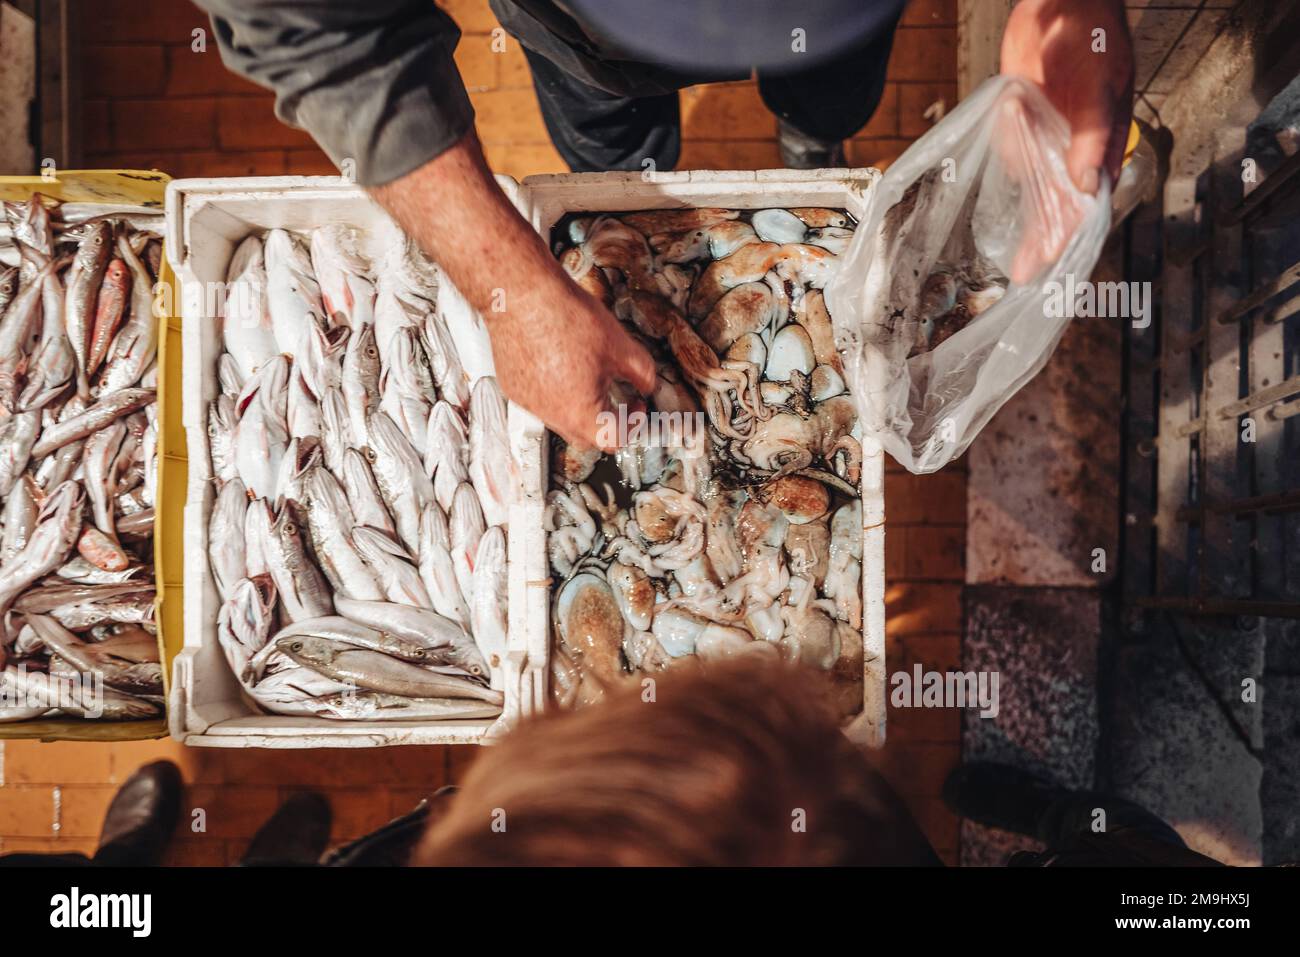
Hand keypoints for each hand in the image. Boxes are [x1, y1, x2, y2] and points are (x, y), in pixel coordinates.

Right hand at [492, 273, 654, 451]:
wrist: (522, 294)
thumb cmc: (566, 318)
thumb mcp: (620, 345)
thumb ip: (642, 373)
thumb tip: (647, 384)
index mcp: (580, 413)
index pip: (614, 439)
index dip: (634, 423)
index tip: (637, 403)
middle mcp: (551, 415)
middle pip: (586, 436)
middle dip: (607, 421)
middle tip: (618, 398)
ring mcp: (528, 403)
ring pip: (561, 419)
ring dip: (580, 406)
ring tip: (589, 374)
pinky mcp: (513, 388)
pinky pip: (540, 402)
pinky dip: (555, 392)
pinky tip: (561, 363)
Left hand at [999, 0, 1132, 280]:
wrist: (1058, 2)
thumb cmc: (1092, 37)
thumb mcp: (1099, 85)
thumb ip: (1093, 135)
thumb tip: (1086, 186)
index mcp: (1103, 149)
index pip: (1091, 206)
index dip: (1075, 240)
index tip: (1059, 271)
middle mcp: (1077, 153)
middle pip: (1063, 210)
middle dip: (1047, 245)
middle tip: (1026, 280)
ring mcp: (1048, 144)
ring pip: (1039, 197)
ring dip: (1028, 230)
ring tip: (1016, 269)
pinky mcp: (1022, 129)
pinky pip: (1016, 167)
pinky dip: (1011, 196)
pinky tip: (1002, 227)